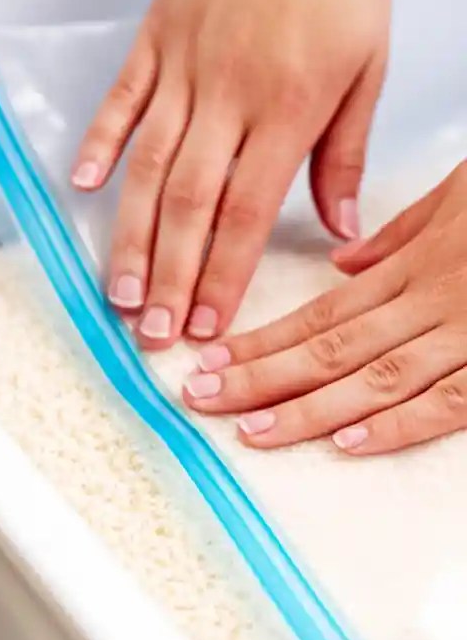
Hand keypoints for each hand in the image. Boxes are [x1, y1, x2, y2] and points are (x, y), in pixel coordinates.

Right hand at [71, 0, 392, 348]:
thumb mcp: (369, 66)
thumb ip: (344, 152)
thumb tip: (339, 228)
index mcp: (287, 108)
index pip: (247, 212)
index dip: (223, 276)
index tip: (206, 323)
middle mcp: (227, 97)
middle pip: (190, 203)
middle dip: (171, 276)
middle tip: (152, 332)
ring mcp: (182, 70)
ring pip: (148, 166)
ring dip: (130, 234)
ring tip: (119, 291)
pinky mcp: (152, 43)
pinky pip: (119, 101)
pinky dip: (96, 144)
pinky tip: (79, 188)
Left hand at [181, 161, 466, 455]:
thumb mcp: (462, 196)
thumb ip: (401, 233)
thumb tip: (343, 263)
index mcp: (418, 264)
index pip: (319, 311)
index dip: (260, 341)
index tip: (208, 363)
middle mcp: (435, 300)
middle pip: (330, 348)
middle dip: (259, 378)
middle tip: (198, 401)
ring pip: (377, 378)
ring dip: (308, 409)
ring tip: (250, 430)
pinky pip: (455, 400)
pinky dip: (400, 424)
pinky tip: (348, 443)